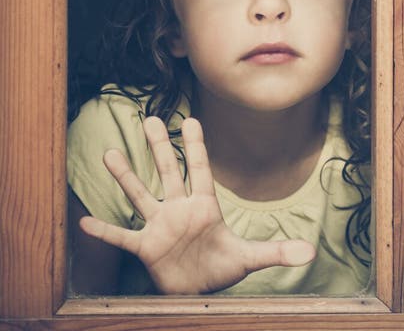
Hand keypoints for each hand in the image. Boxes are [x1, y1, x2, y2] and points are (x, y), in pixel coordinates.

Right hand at [78, 116, 315, 293]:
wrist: (199, 293)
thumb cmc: (221, 268)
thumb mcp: (251, 259)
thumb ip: (278, 252)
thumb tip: (311, 253)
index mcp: (205, 206)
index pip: (201, 169)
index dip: (196, 145)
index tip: (190, 118)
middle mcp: (180, 209)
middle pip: (168, 171)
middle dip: (158, 146)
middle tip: (147, 117)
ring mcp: (161, 226)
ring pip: (141, 194)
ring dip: (126, 176)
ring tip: (109, 153)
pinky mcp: (147, 247)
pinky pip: (123, 236)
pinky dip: (106, 230)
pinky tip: (85, 222)